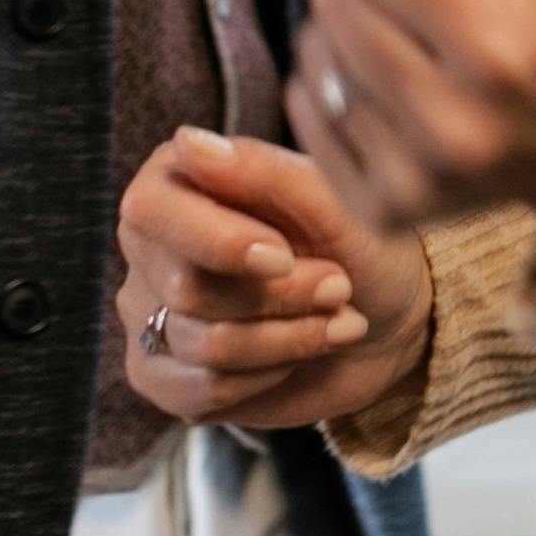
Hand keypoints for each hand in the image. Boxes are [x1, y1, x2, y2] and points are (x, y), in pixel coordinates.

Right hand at [113, 125, 430, 430]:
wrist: (384, 319)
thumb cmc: (358, 243)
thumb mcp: (332, 200)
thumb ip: (263, 171)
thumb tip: (188, 143)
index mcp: (177, 180)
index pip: (151, 209)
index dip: (219, 241)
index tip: (284, 256)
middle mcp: (152, 247)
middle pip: (187, 289)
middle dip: (279, 296)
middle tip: (338, 286)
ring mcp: (151, 315)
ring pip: (202, 345)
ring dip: (287, 337)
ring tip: (333, 318)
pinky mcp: (165, 377)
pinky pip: (200, 391)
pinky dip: (267, 376)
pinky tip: (296, 355)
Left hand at [296, 0, 535, 230]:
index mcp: (498, 46)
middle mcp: (454, 122)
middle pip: (340, 5)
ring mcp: (417, 176)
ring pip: (317, 57)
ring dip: (337, 27)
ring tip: (393, 28)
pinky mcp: (387, 210)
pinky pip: (309, 118)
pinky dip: (326, 86)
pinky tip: (374, 77)